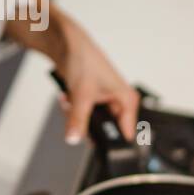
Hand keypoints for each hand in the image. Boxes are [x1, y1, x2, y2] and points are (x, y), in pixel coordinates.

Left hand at [54, 22, 139, 144]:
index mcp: (127, 100)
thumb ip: (78, 120)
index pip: (126, 133)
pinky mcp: (90, 100)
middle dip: (86, 125)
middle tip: (77, 117)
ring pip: (90, 123)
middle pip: (105, 129)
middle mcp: (118, 101)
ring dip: (76, 116)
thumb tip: (74, 139)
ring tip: (69, 101)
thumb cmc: (84, 59)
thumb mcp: (82, 95)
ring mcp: (103, 101)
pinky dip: (72, 109)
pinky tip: (66, 98)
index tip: (100, 149)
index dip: (113, 144)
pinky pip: (81, 115)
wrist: (66, 45)